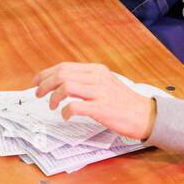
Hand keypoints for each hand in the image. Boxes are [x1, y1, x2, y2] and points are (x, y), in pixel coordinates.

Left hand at [34, 63, 156, 140]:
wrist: (145, 115)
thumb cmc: (124, 103)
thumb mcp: (106, 84)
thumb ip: (87, 81)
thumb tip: (62, 83)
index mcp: (97, 70)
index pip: (65, 66)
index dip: (47, 73)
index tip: (37, 81)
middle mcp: (97, 78)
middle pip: (62, 74)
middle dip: (45, 84)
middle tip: (38, 94)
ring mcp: (100, 92)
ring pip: (66, 87)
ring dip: (53, 97)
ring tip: (52, 105)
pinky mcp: (102, 108)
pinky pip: (75, 106)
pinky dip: (65, 111)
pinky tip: (65, 116)